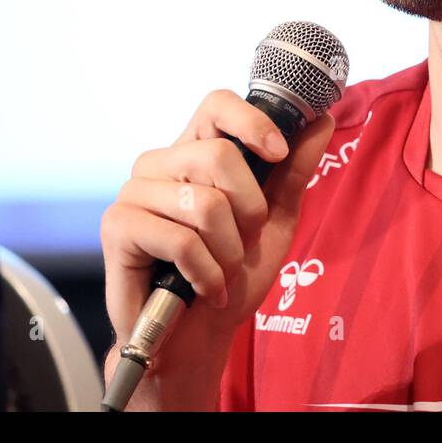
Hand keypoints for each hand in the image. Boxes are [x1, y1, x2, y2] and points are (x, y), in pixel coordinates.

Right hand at [100, 89, 335, 408]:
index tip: (278, 153)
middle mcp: (160, 163)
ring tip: (222, 271)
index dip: (252, 122)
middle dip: (248, 210)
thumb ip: (295, 170)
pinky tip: (206, 288)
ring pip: (204, 203)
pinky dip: (207, 274)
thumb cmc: (232, 274)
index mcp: (195, 152)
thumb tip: (323, 120)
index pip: (217, 104)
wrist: (197, 338)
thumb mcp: (276, 219)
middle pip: (218, 154)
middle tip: (243, 242)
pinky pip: (181, 241)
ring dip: (229, 251)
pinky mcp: (118, 227)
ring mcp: (134, 192)